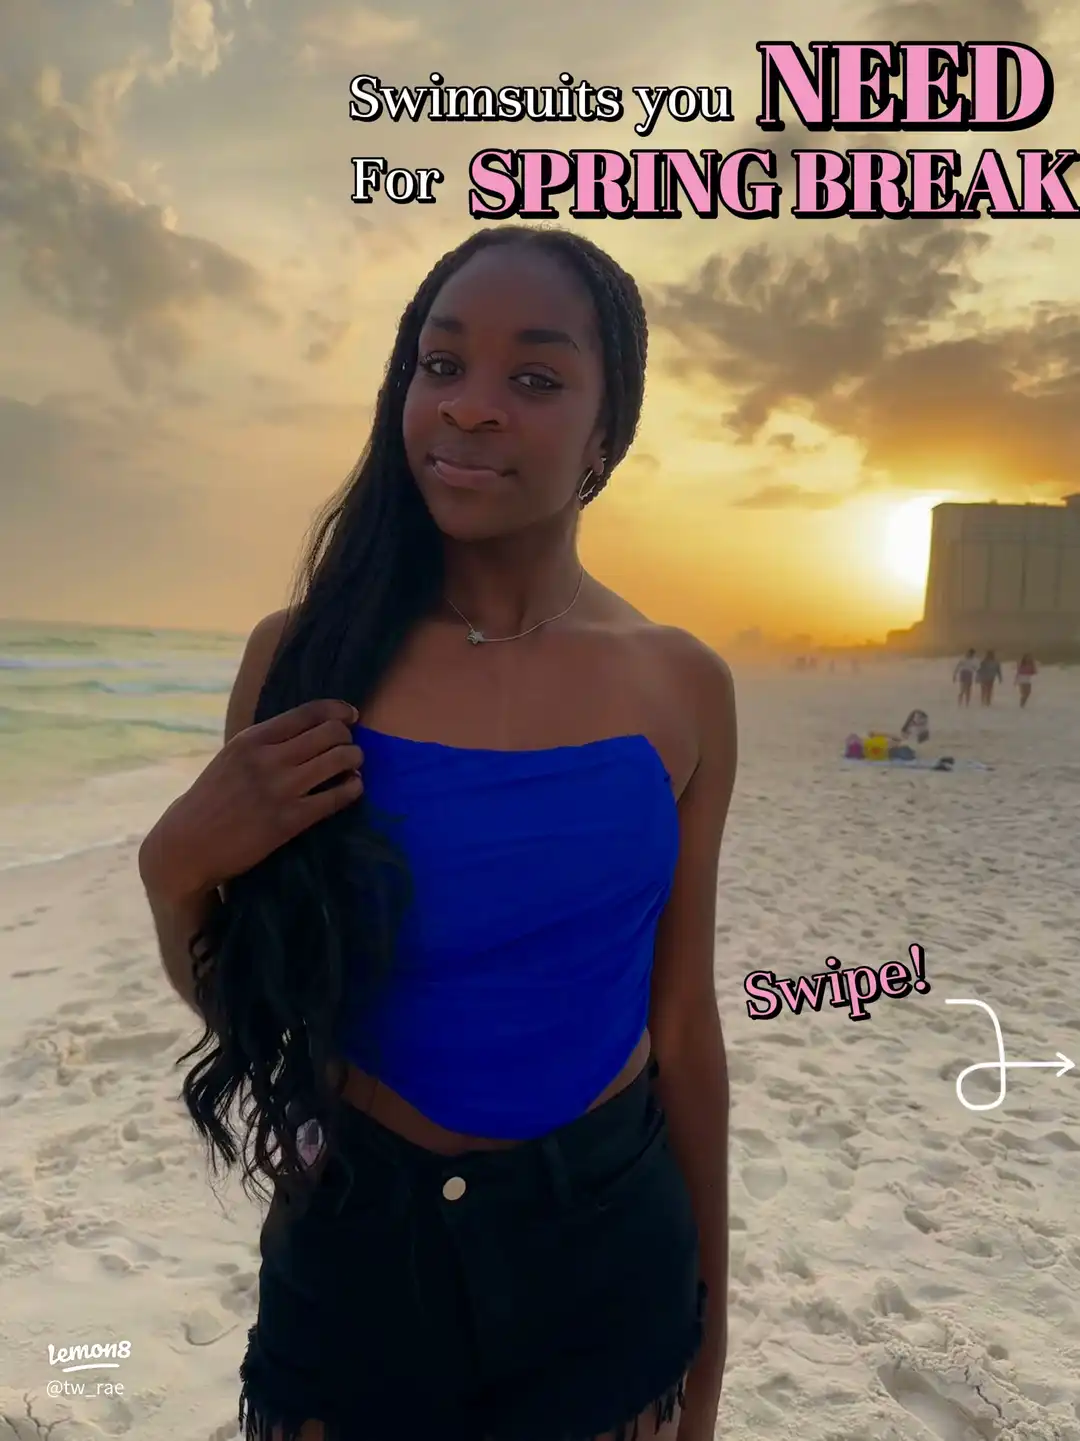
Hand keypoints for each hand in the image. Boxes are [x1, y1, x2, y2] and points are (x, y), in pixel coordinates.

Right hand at [139, 699, 363, 900]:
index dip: (337, 711)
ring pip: (339, 759)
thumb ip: (264, 745)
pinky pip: (336, 797)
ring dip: (354, 760)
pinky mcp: (290, 820)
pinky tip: (352, 789)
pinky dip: (352, 789)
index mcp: (252, 739)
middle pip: (330, 733)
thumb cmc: (210, 801)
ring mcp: (280, 789)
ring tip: (354, 767)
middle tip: (349, 748)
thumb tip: (307, 733)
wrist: (188, 845)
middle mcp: (268, 759)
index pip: (307, 712)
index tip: (350, 716)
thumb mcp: (231, 759)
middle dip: (347, 738)